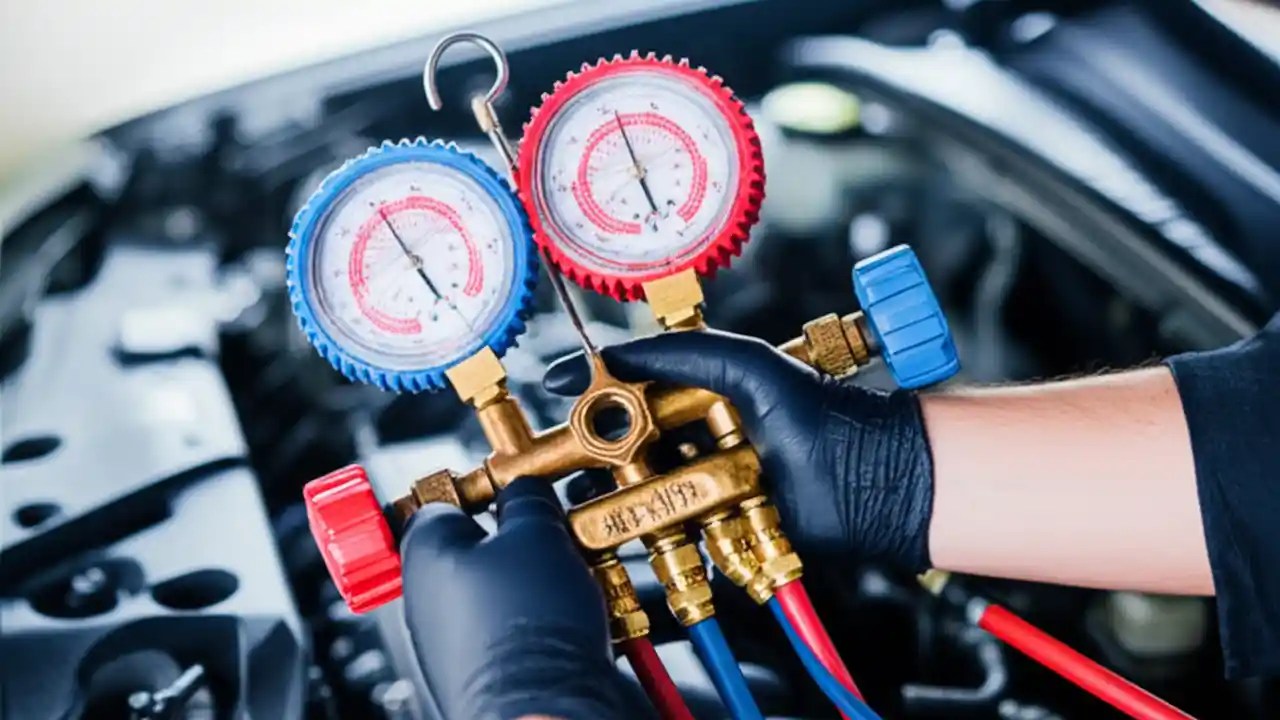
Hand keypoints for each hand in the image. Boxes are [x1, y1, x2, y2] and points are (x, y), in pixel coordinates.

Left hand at [400, 478, 645, 719]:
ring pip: (506, 591)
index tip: (514, 489)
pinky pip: (520, 630)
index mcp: (425, 556)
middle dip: (525, 541)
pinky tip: (580, 617)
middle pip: (480, 549)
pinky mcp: (491, 672)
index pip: (443, 503)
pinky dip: (548, 621)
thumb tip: (525, 490)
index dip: (485, 491)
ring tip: (578, 579)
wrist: (550, 712)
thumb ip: (527, 500)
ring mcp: (458, 642)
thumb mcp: (538, 533)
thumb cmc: (527, 632)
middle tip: (556, 535)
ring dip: (543, 582)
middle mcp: (430, 602)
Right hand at [543, 330, 934, 571]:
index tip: (558, 390)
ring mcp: (706, 484)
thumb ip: (676, 354)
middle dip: (593, 451)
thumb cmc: (819, 414)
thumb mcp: (745, 366)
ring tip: (583, 495)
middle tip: (565, 455)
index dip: (595, 393)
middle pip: (627, 445)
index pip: (632, 389)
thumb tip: (608, 356)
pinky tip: (622, 526)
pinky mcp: (716, 529)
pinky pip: (668, 531)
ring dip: (610, 495)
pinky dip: (644, 530)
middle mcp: (699, 438)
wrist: (869, 483)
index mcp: (702, 393)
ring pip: (641, 491)